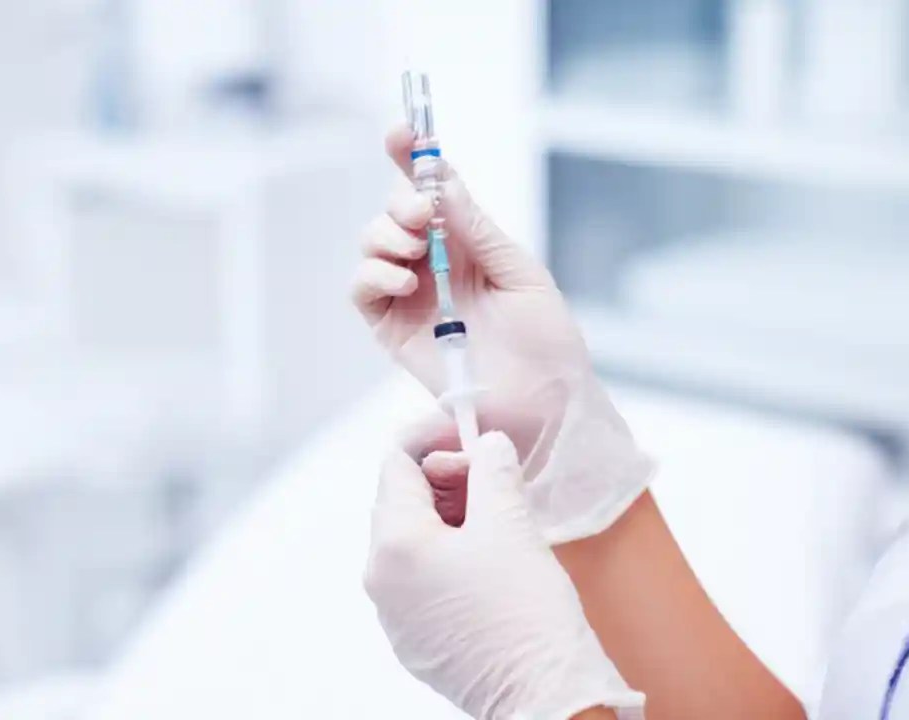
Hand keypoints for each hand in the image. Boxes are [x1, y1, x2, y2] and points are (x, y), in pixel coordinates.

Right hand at [352, 126, 651, 542]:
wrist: (545, 403)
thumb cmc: (546, 340)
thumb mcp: (519, 272)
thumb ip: (477, 230)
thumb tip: (444, 182)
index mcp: (468, 244)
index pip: (431, 191)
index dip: (411, 159)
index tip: (402, 133)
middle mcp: (433, 265)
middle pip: (393, 213)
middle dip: (400, 203)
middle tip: (424, 216)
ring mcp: (410, 297)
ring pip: (371, 245)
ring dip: (384, 236)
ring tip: (414, 251)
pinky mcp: (392, 329)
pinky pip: (362, 290)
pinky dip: (372, 274)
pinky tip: (404, 281)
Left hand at [365, 431, 643, 719]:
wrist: (548, 698)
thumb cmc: (526, 614)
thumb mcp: (509, 523)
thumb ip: (490, 470)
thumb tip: (485, 444)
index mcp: (394, 545)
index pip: (396, 463)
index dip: (433, 437)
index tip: (468, 431)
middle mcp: (381, 580)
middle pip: (400, 501)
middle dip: (444, 477)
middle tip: (490, 472)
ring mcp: (396, 614)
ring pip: (412, 540)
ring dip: (450, 515)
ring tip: (497, 514)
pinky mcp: (417, 639)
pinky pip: (422, 578)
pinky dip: (449, 554)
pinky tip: (490, 555)